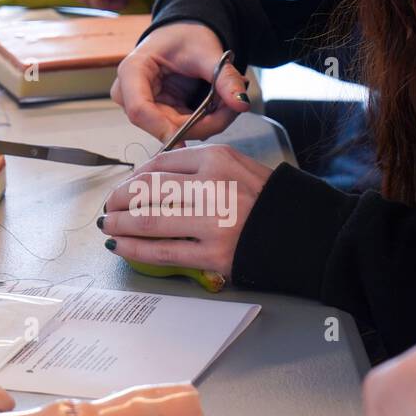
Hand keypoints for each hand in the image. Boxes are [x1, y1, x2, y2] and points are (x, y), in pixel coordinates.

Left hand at [99, 146, 271, 277]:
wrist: (307, 234)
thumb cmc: (270, 201)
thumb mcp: (237, 167)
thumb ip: (199, 168)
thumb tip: (151, 181)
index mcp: (218, 159)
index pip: (161, 163)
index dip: (135, 177)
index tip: (125, 187)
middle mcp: (213, 187)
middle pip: (149, 190)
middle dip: (120, 200)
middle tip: (110, 207)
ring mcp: (213, 223)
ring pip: (149, 220)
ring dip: (121, 224)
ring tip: (109, 227)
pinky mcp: (214, 255)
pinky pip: (162, 252)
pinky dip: (135, 249)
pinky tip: (121, 247)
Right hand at [111, 23, 248, 142]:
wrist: (184, 35)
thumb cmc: (185, 36)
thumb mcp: (207, 52)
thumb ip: (225, 78)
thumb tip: (240, 103)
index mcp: (133, 70)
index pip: (139, 110)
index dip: (163, 129)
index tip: (191, 139)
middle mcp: (131, 94)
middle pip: (163, 126)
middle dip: (202, 123)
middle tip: (234, 106)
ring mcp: (145, 108)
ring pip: (178, 132)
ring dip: (209, 122)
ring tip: (228, 99)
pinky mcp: (160, 117)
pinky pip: (185, 129)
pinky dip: (207, 120)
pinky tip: (219, 104)